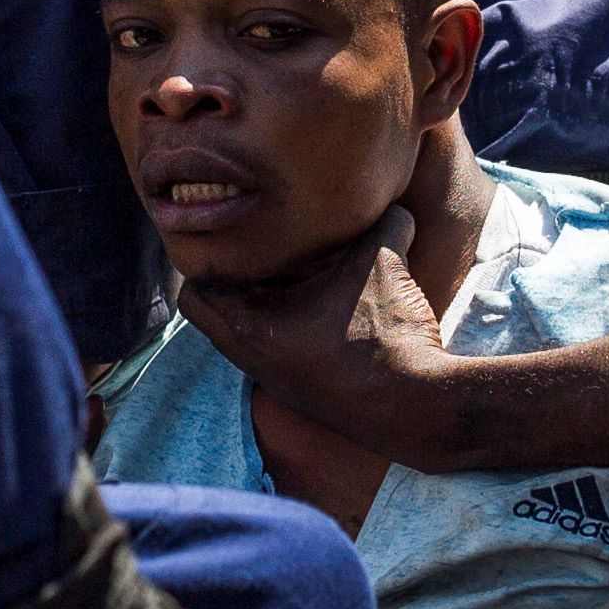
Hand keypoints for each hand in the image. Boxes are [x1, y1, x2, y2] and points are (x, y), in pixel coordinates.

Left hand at [174, 218, 484, 473]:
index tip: (235, 233)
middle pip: (215, 311)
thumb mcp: (383, 264)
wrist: (415, 407)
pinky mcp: (304, 390)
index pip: (193, 292)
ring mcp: (276, 379)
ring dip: (263, 301)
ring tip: (295, 269)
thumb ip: (381, 224)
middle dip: (232, 277)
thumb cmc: (384, 336)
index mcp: (249, 327)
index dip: (209, 256)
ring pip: (247, 330)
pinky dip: (290, 324)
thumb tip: (392, 201)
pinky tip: (327, 302)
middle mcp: (252, 358)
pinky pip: (277, 348)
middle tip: (259, 247)